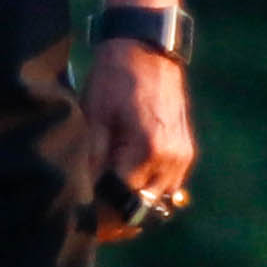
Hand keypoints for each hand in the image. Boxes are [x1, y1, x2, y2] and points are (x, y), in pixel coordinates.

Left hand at [83, 37, 196, 240]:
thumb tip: (81, 195)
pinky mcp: (186, 151)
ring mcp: (183, 156)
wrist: (147, 49)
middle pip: (141, 207)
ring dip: (132, 201)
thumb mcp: (93, 118)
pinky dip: (147, 186)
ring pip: (156, 199)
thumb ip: (91, 160)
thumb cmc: (114, 80)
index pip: (122, 202)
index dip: (100, 213)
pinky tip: (125, 176)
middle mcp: (171, 159)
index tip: (81, 217)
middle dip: (115, 212)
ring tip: (105, 194)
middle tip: (90, 210)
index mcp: (147, 151)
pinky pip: (168, 184)